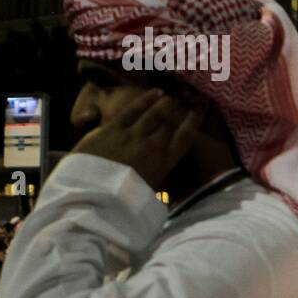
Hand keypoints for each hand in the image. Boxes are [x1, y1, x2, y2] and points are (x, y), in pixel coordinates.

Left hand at [71, 89, 203, 190]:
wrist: (93, 198)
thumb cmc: (123, 204)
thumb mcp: (149, 198)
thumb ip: (159, 187)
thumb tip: (168, 189)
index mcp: (163, 164)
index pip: (185, 137)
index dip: (195, 120)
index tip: (203, 108)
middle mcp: (152, 146)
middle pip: (170, 122)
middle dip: (180, 109)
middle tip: (188, 97)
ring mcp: (132, 136)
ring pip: (153, 114)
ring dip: (165, 104)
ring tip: (172, 96)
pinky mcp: (112, 130)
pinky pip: (132, 111)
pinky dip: (145, 100)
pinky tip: (154, 93)